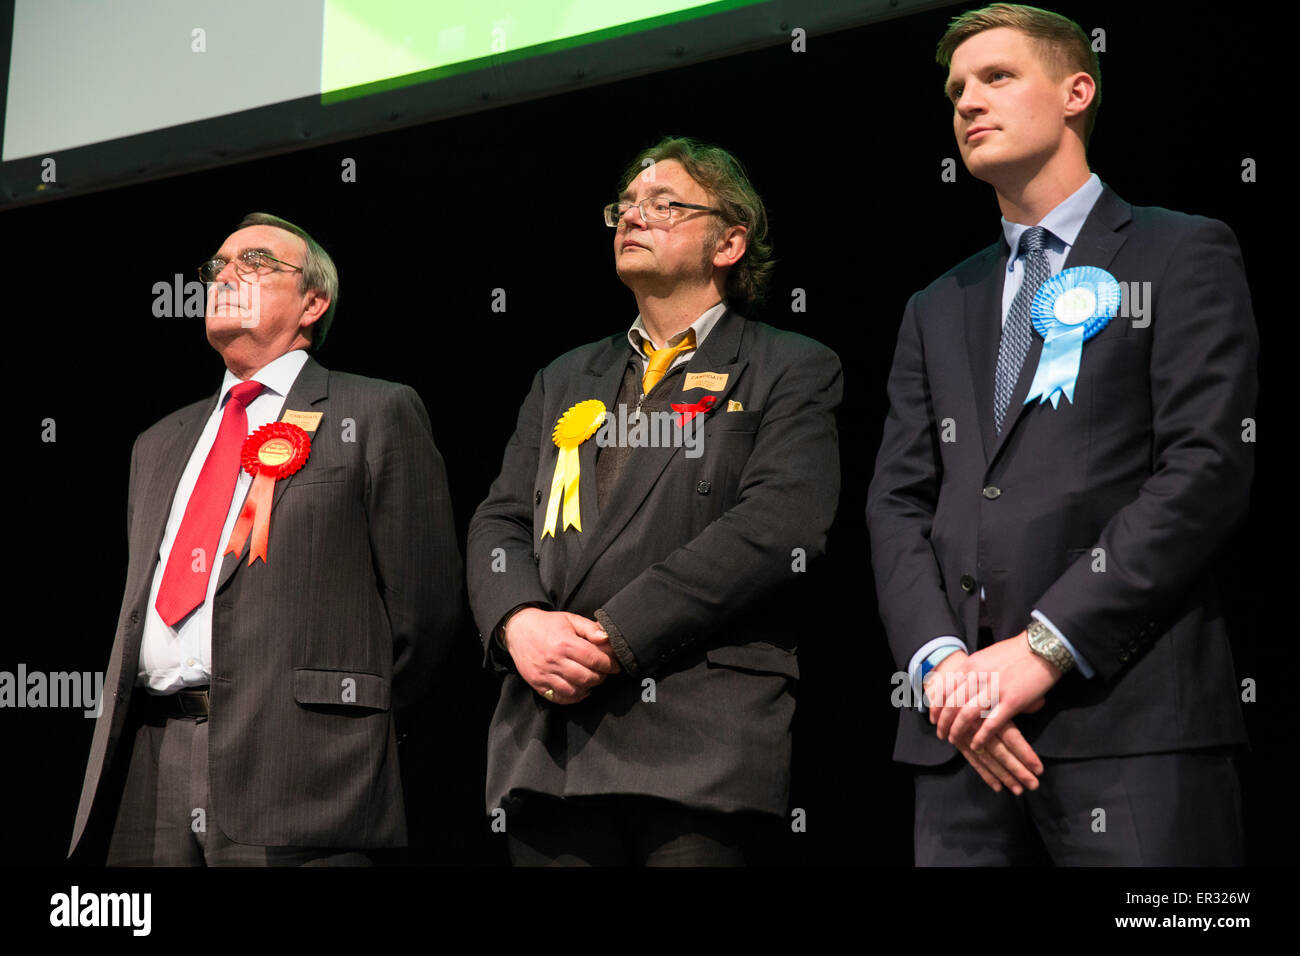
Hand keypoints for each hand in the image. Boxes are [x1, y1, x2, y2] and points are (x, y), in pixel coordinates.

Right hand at [502, 608, 620, 704]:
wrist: (517, 630)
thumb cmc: (547, 624)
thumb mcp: (570, 619)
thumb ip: (590, 628)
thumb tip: (608, 638)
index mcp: (565, 643)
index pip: (594, 659)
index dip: (609, 664)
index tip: (615, 665)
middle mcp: (554, 660)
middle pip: (586, 677)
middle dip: (601, 677)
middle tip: (604, 673)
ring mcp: (545, 674)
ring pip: (574, 691)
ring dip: (588, 688)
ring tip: (592, 680)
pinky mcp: (537, 684)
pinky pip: (559, 698)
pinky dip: (573, 698)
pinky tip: (580, 690)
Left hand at [925, 650, 1043, 793]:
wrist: (1042, 648)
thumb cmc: (1015, 653)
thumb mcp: (985, 657)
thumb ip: (972, 672)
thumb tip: (959, 687)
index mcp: (970, 665)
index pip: (944, 689)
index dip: (935, 707)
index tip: (933, 719)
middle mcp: (978, 677)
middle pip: (952, 705)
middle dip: (943, 723)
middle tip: (941, 734)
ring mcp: (995, 690)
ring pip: (966, 716)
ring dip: (957, 731)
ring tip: (954, 741)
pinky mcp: (1012, 702)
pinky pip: (991, 724)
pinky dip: (980, 737)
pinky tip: (975, 746)